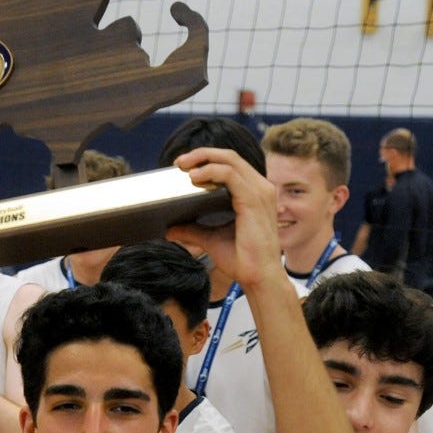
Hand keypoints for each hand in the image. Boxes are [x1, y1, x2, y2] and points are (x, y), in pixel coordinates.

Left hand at [166, 147, 281, 289]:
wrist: (258, 278)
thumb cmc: (243, 260)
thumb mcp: (211, 240)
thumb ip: (193, 230)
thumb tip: (171, 230)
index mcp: (254, 193)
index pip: (232, 164)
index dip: (208, 159)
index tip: (184, 166)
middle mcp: (260, 188)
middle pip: (230, 156)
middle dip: (202, 154)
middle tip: (179, 162)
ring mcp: (259, 192)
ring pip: (230, 160)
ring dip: (203, 159)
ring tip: (182, 166)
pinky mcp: (253, 199)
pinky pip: (229, 174)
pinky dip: (210, 171)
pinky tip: (194, 177)